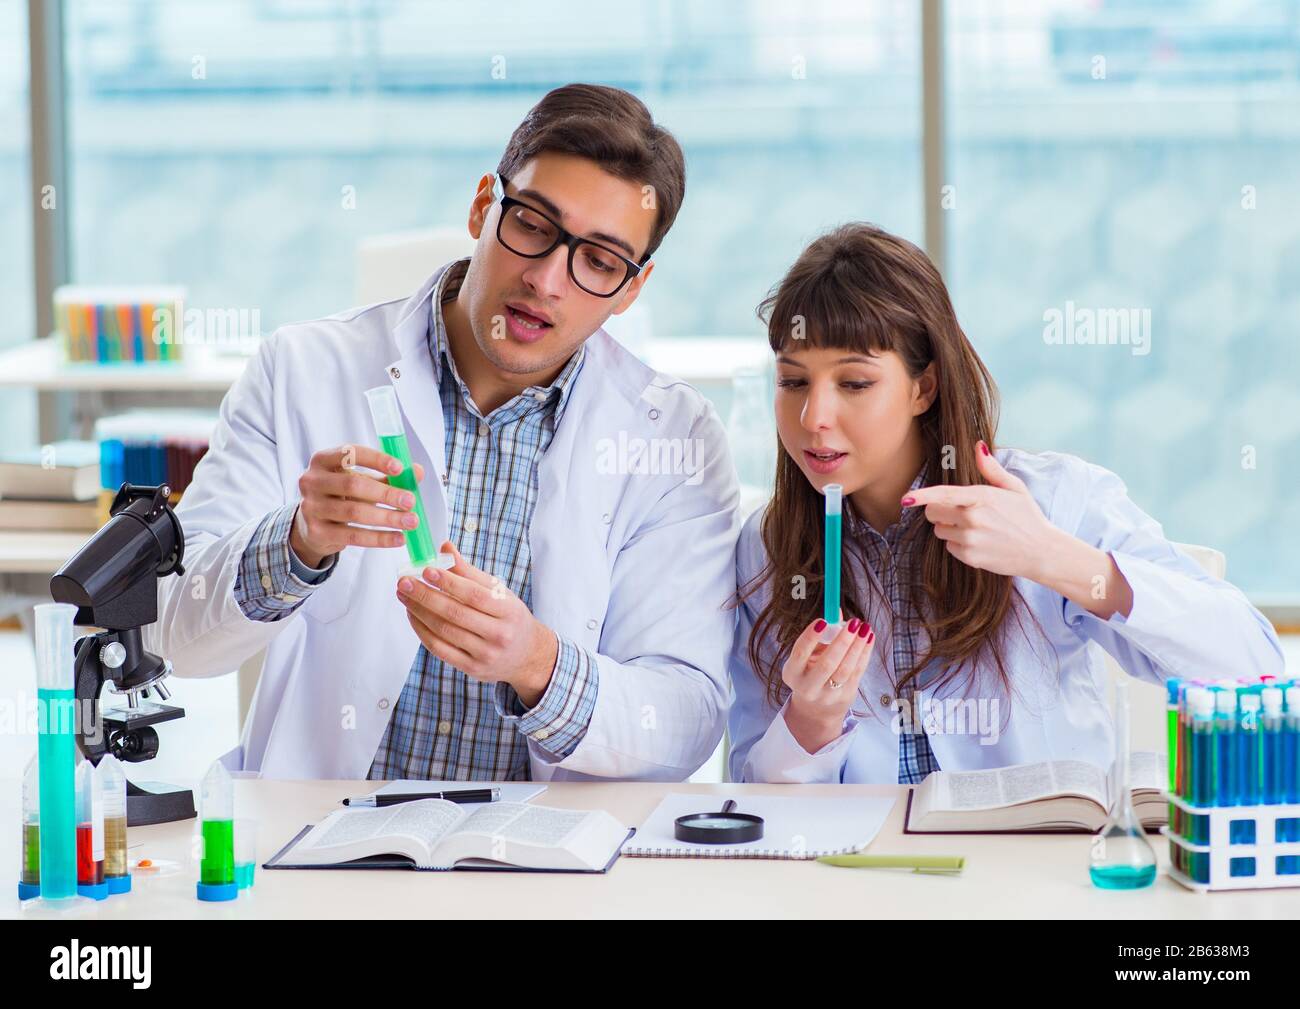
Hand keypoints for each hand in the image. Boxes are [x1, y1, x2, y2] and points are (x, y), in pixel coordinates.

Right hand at [290, 444, 424, 567]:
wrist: (313, 525)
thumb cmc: (342, 495)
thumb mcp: (361, 480)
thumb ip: (387, 475)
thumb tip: (417, 472)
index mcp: (323, 460)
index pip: (350, 453)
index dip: (376, 460)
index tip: (400, 469)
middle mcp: (312, 481)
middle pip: (353, 485)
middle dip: (386, 493)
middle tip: (411, 501)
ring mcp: (311, 507)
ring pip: (354, 512)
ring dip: (387, 517)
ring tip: (410, 521)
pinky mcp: (317, 532)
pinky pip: (353, 536)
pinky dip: (379, 538)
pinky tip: (398, 538)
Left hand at [395, 541, 558, 707]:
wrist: (527, 655)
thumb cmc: (509, 617)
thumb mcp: (499, 592)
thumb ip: (470, 572)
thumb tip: (445, 548)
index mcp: (509, 611)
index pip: (474, 595)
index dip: (449, 582)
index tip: (426, 570)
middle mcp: (499, 634)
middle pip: (455, 614)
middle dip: (425, 596)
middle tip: (404, 582)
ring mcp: (485, 654)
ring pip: (444, 631)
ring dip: (419, 612)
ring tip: (404, 596)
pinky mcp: (471, 668)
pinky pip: (440, 649)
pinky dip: (422, 631)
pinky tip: (413, 616)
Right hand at [782, 617, 875, 754]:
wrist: (817, 708)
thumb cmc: (811, 671)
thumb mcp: (808, 655)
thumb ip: (821, 635)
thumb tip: (836, 612)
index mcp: (792, 673)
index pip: (800, 653)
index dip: (811, 637)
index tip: (823, 620)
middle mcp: (808, 687)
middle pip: (827, 664)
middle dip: (842, 642)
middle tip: (853, 623)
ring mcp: (828, 695)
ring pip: (845, 670)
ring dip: (857, 647)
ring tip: (864, 628)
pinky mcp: (845, 696)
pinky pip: (857, 672)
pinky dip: (864, 653)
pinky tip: (869, 638)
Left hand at [906, 441, 1132, 617]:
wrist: (1042, 551)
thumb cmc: (1027, 516)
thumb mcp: (1014, 488)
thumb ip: (991, 469)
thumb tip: (978, 446)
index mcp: (981, 497)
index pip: (943, 494)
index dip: (921, 496)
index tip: (905, 499)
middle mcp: (973, 518)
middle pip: (933, 512)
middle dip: (939, 510)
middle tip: (958, 511)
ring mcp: (970, 539)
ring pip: (939, 530)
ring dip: (949, 528)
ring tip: (975, 528)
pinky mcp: (970, 557)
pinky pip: (949, 547)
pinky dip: (958, 544)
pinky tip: (979, 542)